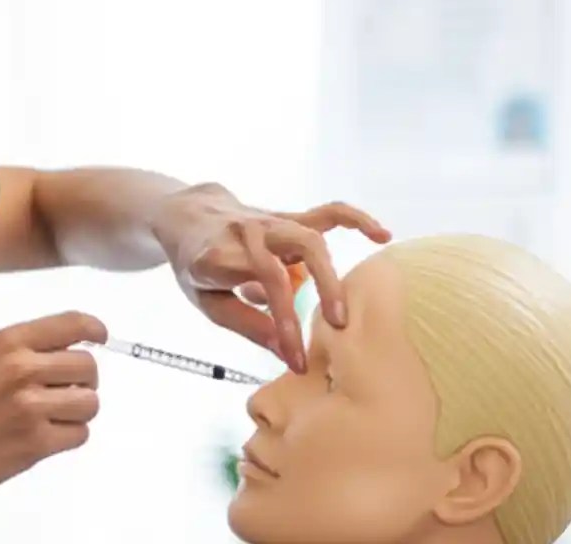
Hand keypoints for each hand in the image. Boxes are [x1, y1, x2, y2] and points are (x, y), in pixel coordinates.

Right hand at [0, 311, 107, 523]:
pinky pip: (79, 435)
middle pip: (88, 367)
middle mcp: (23, 369)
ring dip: (78, 411)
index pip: (71, 324)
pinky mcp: (36, 443)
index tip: (100, 337)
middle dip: (82, 380)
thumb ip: (19, 351)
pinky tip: (44, 436)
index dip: (93, 329)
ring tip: (51, 417)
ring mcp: (32, 407)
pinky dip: (68, 436)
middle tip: (63, 392)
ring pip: (90, 403)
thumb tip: (65, 351)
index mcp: (7, 341)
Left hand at [150, 184, 390, 372]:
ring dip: (332, 274)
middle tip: (336, 329)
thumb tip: (286, 353)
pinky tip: (382, 236)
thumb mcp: (208, 301)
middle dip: (319, 288)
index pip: (265, 283)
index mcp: (220, 254)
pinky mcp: (287, 216)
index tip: (297, 359)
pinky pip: (326, 212)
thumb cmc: (198, 267)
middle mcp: (248, 232)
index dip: (285, 321)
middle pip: (294, 250)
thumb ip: (248, 325)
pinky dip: (355, 219)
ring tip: (345, 313)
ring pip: (311, 235)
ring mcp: (270, 220)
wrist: (188, 217)